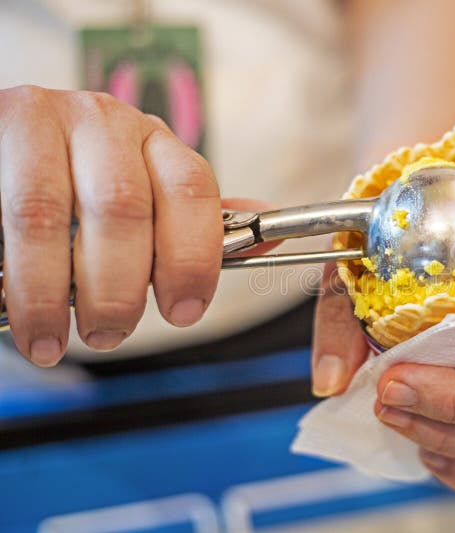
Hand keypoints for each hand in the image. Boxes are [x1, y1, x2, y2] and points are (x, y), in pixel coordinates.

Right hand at [0, 85, 228, 364]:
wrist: (9, 144)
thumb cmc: (86, 183)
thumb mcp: (148, 197)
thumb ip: (197, 224)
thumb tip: (275, 235)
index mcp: (155, 140)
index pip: (191, 191)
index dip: (193, 259)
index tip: (183, 313)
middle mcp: (103, 121)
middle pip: (123, 208)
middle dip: (119, 288)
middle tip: (108, 335)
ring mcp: (39, 118)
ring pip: (46, 214)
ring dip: (49, 291)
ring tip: (51, 341)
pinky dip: (8, 270)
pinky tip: (9, 304)